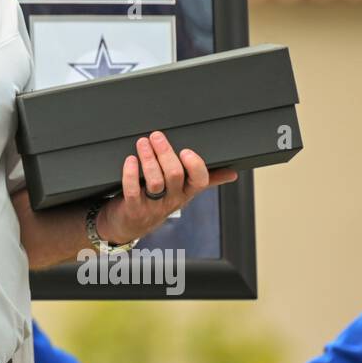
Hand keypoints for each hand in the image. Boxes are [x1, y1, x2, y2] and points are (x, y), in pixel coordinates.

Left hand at [96, 131, 237, 244]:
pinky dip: (130, 173)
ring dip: (148, 159)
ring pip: (155, 182)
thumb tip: (231, 172)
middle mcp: (172, 199)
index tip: (186, 150)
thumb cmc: (158, 203)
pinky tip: (130, 160)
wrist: (131, 226)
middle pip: (174, 175)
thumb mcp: (184, 193)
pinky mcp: (134, 208)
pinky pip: (133, 190)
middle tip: (156, 136)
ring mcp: (153, 205)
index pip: (200, 181)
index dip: (195, 166)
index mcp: (186, 192)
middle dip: (165, 153)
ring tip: (143, 143)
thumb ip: (205, 180)